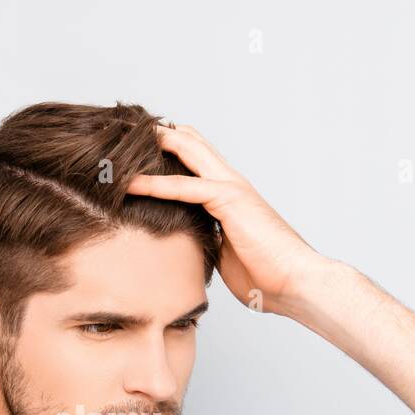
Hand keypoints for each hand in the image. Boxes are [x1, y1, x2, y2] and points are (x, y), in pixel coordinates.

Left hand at [124, 123, 326, 317]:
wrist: (295, 283)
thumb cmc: (266, 276)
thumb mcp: (225, 255)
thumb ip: (207, 241)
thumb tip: (188, 246)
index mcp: (228, 195)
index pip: (193, 159)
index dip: (166, 150)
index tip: (134, 150)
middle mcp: (229, 183)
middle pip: (189, 141)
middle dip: (155, 133)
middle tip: (121, 131)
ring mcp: (231, 188)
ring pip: (187, 149)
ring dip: (153, 144)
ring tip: (119, 141)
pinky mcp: (229, 201)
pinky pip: (185, 187)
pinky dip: (155, 184)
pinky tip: (130, 183)